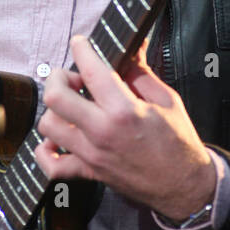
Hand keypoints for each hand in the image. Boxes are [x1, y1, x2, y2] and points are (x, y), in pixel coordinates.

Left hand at [34, 34, 216, 222]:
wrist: (184, 186)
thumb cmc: (179, 143)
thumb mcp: (167, 100)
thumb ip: (141, 73)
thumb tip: (132, 47)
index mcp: (124, 111)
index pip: (92, 71)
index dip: (82, 50)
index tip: (80, 43)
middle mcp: (102, 132)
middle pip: (56, 97)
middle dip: (59, 78)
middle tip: (74, 78)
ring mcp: (92, 155)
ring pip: (48, 126)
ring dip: (54, 110)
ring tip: (71, 106)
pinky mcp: (89, 172)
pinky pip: (52, 166)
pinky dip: (46, 152)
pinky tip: (56, 140)